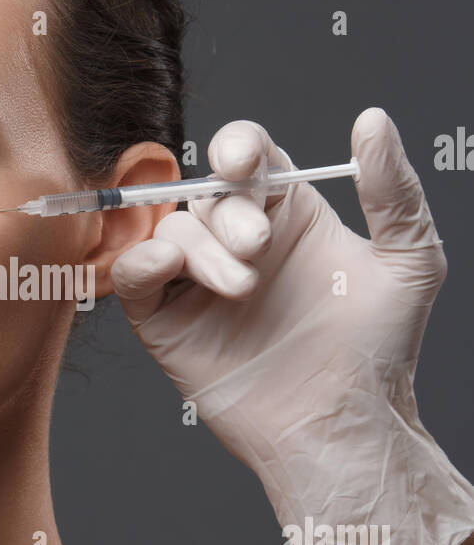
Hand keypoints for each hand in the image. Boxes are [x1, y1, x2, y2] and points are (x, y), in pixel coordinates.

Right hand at [110, 108, 473, 544]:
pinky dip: (142, 262)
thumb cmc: (378, 352)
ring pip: (173, 229)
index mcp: (288, 216)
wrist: (340, 424)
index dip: (236, 147)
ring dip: (202, 250)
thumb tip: (374, 121)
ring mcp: (199, 282)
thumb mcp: (409, 261)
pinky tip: (169, 269)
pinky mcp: (166, 322)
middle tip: (258, 252)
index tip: (240, 159)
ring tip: (242, 290)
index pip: (248, 157)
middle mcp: (239, 243)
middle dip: (230, 215)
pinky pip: (135, 275)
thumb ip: (394, 189)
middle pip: (207, 192)